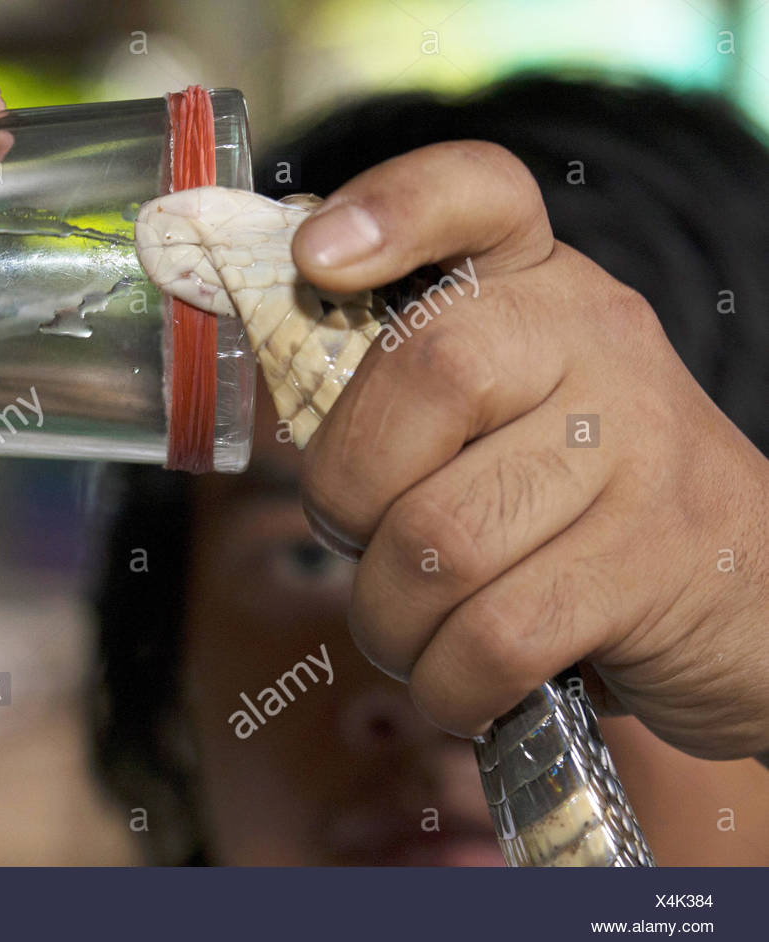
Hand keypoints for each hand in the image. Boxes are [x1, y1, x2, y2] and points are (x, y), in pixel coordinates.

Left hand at [292, 141, 768, 762]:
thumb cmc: (575, 509)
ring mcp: (637, 448)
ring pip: (439, 538)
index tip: (317, 257)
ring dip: (390, 617)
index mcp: (541, 294)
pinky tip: (465, 681)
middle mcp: (596, 343)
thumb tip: (283, 396)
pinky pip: (492, 636)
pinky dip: (448, 682)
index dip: (392, 206)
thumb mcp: (506, 417)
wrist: (746, 598)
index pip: (480, 194)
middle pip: (426, 378)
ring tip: (414, 630)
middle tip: (360, 542)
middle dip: (348, 495)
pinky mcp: (654, 562)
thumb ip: (408, 395)